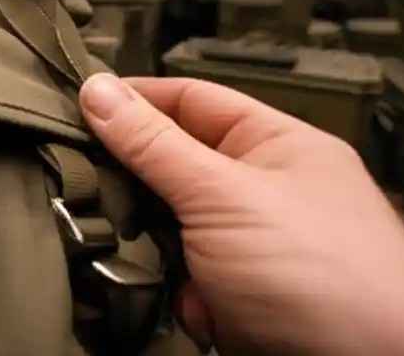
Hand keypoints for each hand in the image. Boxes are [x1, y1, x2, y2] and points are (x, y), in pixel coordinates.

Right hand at [80, 75, 403, 355]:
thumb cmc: (327, 277)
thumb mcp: (221, 194)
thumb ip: (153, 144)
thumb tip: (98, 90)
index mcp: (278, 146)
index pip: (191, 100)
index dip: (135, 100)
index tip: (76, 106)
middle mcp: (270, 193)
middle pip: (178, 171)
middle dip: (142, 192)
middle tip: (98, 195)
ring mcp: (262, 252)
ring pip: (179, 236)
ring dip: (165, 255)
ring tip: (172, 267)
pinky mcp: (252, 305)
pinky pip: (195, 288)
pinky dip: (190, 301)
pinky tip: (207, 313)